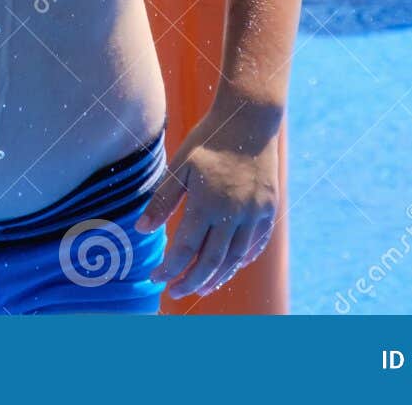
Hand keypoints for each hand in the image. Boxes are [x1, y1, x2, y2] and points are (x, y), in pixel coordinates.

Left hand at [137, 102, 280, 297]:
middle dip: (191, 281)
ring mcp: (254, 212)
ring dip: (217, 276)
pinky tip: (231, 267)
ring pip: (235, 257)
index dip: (169, 268)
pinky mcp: (269, 208)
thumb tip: (141, 230)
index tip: (156, 278)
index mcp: (207, 202)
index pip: (185, 248)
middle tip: (175, 292)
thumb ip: (162, 199)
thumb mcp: (181, 165)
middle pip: (211, 261)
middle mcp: (233, 212)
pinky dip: (243, 259)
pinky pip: (256, 243)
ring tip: (201, 287)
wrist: (250, 119)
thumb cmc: (209, 140)